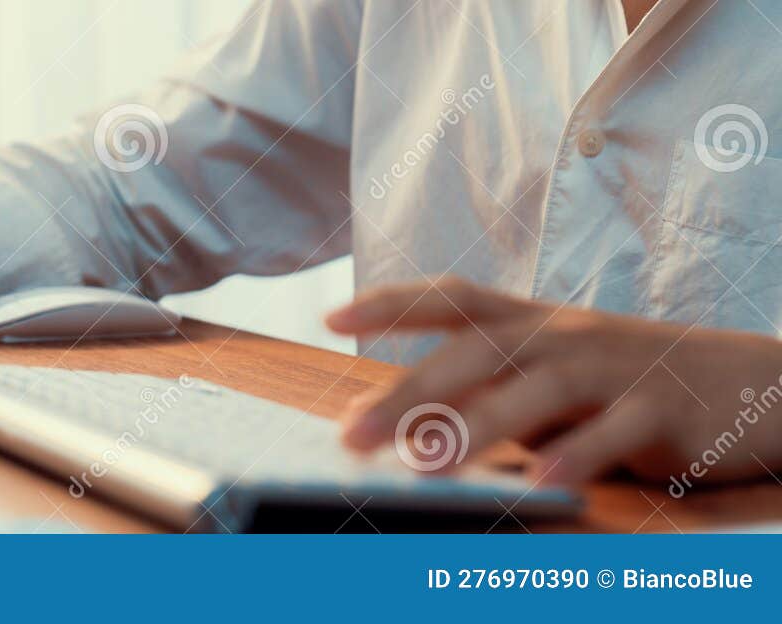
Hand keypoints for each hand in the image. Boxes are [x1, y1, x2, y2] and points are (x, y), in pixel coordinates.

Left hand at [326, 277, 781, 488]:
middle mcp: (566, 337)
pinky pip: (615, 431)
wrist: (758, 380)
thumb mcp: (552, 379)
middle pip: (476, 354)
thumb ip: (482, 393)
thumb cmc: (631, 382)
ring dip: (475, 426)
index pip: (453, 298)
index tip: (331, 314)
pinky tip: (542, 482)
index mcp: (535, 324)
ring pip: (536, 389)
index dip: (392, 302)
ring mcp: (614, 369)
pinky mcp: (661, 409)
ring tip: (423, 463)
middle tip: (352, 433)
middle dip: (408, 392)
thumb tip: (393, 418)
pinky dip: (578, 454)